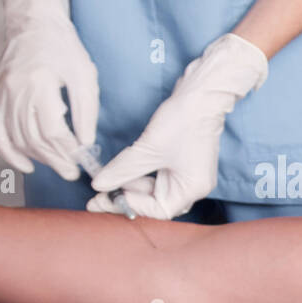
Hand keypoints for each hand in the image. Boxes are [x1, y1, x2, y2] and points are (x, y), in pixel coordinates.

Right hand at [0, 0, 98, 180]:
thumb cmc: (60, 44)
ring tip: (58, 166)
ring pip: (17, 139)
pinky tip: (27, 164)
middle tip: (72, 172)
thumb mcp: (84, 73)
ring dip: (38, 158)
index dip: (68, 149)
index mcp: (38, 83)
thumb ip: (86, 110)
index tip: (82, 158)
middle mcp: (15, 91)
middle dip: (55, 159)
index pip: (52, 129)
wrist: (33, 22)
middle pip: (33, 138)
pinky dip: (10, 153)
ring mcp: (3, 95)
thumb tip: (86, 142)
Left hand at [87, 33, 267, 218]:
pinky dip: (139, 173)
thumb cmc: (184, 120)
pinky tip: (122, 169)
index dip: (131, 205)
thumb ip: (122, 170)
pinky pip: (156, 174)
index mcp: (192, 188)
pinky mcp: (180, 160)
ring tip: (107, 179)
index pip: (158, 210)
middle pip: (155, 202)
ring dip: (130, 184)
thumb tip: (99, 185)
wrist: (202, 92)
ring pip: (153, 188)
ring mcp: (186, 172)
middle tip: (99, 195)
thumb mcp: (148, 148)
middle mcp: (192, 185)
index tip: (106, 197)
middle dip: (127, 196)